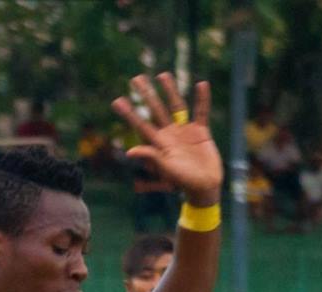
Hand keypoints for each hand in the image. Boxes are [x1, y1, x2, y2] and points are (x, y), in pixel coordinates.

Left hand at [113, 73, 220, 205]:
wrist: (205, 187)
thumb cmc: (184, 182)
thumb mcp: (167, 169)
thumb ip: (151, 157)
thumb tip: (130, 151)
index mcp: (159, 143)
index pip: (141, 125)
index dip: (129, 114)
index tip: (117, 100)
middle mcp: (170, 134)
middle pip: (156, 110)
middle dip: (146, 95)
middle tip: (136, 78)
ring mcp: (185, 131)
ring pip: (176, 106)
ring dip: (170, 90)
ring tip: (162, 75)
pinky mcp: (201, 131)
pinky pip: (201, 111)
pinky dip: (202, 99)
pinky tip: (201, 84)